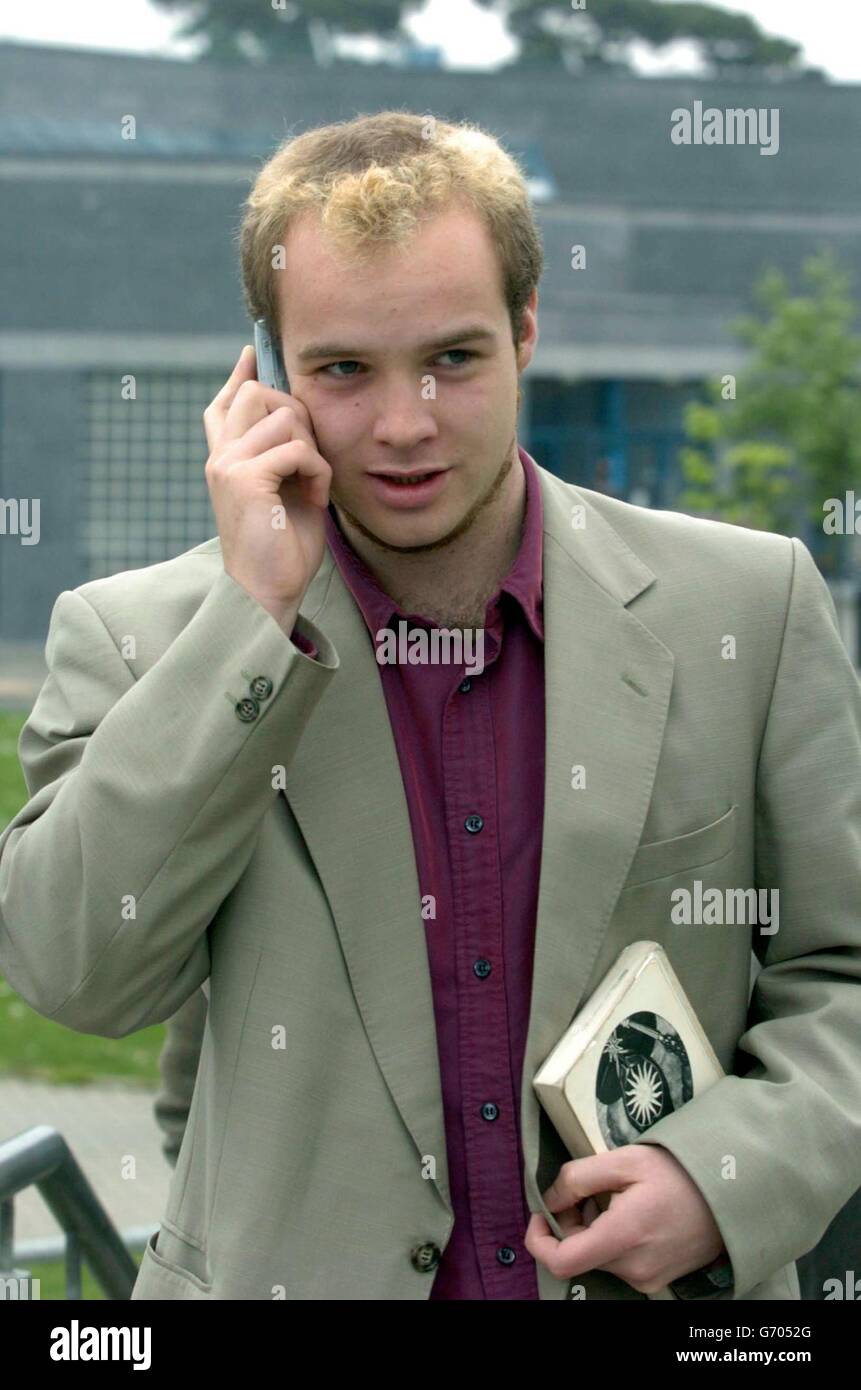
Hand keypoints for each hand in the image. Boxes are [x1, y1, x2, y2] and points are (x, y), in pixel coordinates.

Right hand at [203, 345, 331, 629]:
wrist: (268, 592)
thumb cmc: (283, 550)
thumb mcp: (286, 491)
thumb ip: (286, 454)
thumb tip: (299, 417)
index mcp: (225, 460)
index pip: (225, 404)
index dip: (240, 376)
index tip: (252, 352)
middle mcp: (220, 456)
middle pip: (256, 394)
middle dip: (297, 412)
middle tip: (312, 454)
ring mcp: (228, 464)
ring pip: (283, 416)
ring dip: (312, 447)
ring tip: (314, 483)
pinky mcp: (245, 478)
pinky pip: (297, 448)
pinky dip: (318, 471)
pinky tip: (317, 497)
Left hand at [524, 1144, 726, 1294]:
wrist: (730, 1194)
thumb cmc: (679, 1173)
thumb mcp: (625, 1161)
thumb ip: (578, 1177)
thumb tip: (550, 1199)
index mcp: (624, 1238)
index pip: (561, 1261)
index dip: (538, 1238)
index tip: (541, 1212)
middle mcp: (634, 1269)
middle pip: (578, 1254)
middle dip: (571, 1222)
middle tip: (585, 1191)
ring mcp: (646, 1279)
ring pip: (598, 1257)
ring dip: (593, 1229)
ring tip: (615, 1198)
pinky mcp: (655, 1281)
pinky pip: (619, 1262)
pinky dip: (612, 1239)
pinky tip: (630, 1213)